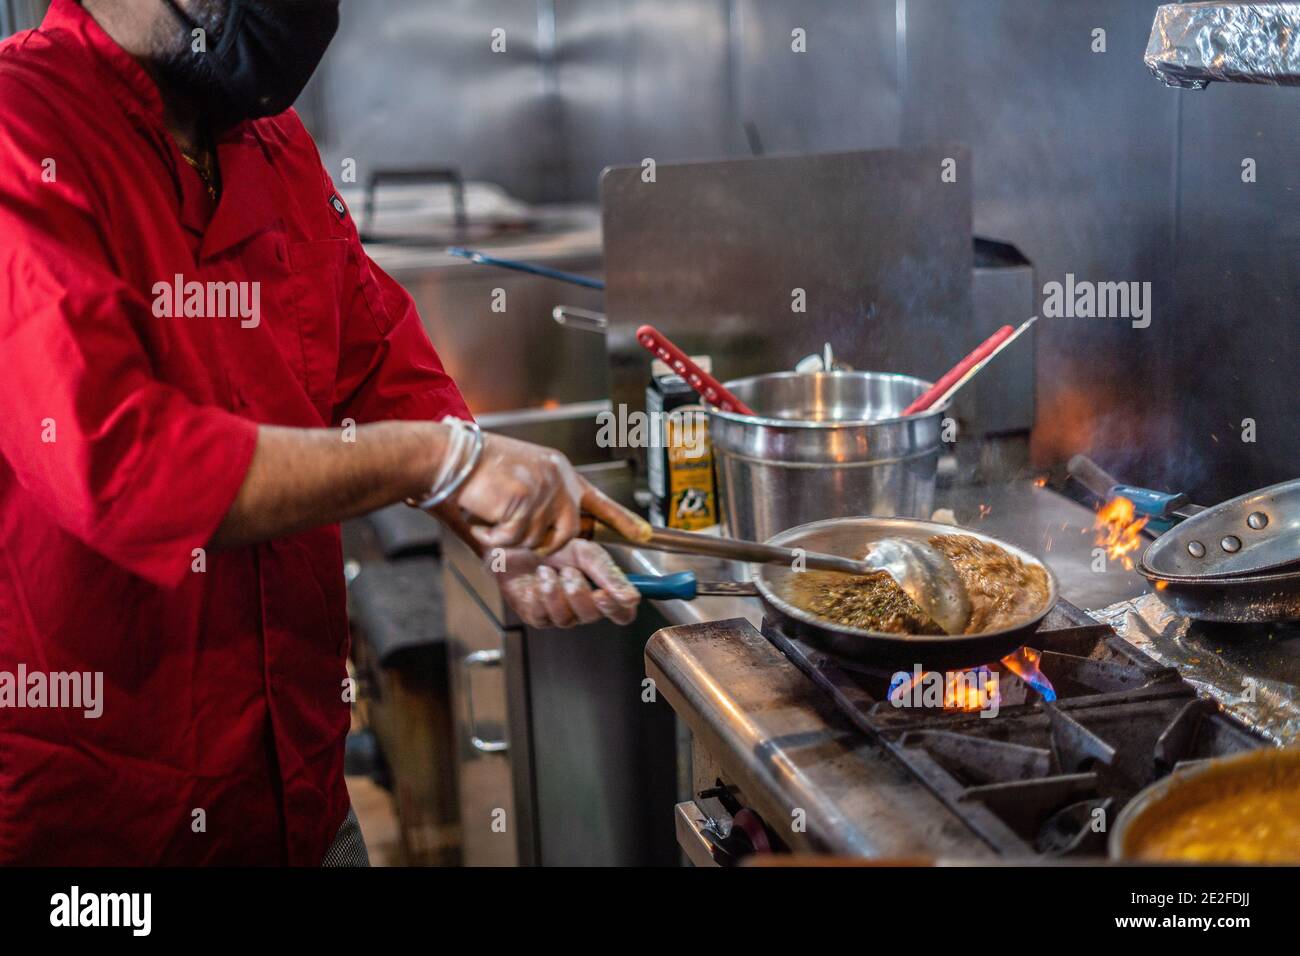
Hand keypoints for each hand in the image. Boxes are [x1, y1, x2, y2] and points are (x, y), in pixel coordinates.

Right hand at [451, 432, 649, 553]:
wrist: (449, 456)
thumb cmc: (475, 470)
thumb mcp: (521, 478)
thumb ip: (543, 501)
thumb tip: (552, 535)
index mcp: (559, 471)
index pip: (597, 500)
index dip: (621, 519)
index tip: (643, 534)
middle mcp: (558, 477)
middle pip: (569, 532)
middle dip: (542, 543)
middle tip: (513, 533)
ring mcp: (544, 488)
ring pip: (538, 539)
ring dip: (510, 537)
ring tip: (490, 515)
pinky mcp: (525, 500)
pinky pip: (515, 539)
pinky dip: (494, 536)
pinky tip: (482, 517)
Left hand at [491, 539, 640, 627]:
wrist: (518, 540)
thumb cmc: (554, 544)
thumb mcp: (587, 553)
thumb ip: (610, 574)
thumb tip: (633, 598)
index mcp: (601, 591)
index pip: (622, 613)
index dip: (618, 609)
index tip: (605, 594)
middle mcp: (582, 607)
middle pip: (592, 616)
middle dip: (579, 592)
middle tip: (568, 571)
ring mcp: (558, 614)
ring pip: (566, 618)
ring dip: (556, 591)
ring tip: (547, 570)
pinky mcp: (536, 615)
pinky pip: (542, 616)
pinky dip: (539, 594)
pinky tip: (535, 579)